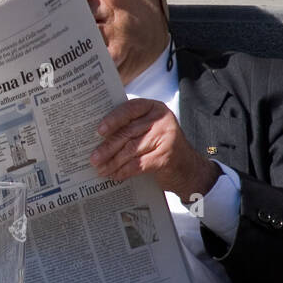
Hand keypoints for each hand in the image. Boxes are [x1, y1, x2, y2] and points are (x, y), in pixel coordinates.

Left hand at [91, 99, 217, 199]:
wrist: (188, 166)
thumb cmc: (160, 144)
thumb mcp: (148, 128)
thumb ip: (130, 126)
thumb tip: (97, 137)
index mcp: (154, 108)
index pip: (130, 108)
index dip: (113, 119)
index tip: (99, 131)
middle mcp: (162, 120)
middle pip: (128, 132)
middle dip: (108, 147)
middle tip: (93, 158)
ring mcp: (166, 138)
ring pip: (131, 149)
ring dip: (113, 161)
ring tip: (100, 169)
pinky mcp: (166, 156)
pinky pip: (139, 164)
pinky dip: (124, 171)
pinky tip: (115, 175)